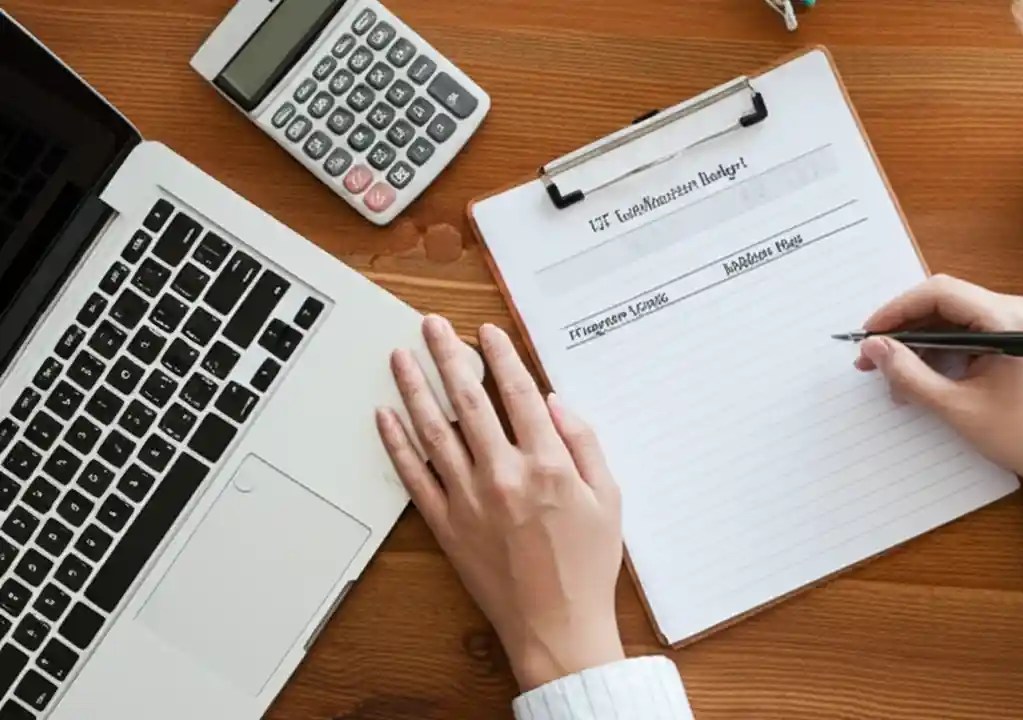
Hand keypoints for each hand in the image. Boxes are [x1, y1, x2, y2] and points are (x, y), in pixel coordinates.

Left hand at [376, 315, 624, 690]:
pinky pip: (415, 477)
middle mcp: (504, 475)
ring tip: (399, 357)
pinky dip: (397, 444)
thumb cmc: (588, 567)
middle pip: (468, 400)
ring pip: (433, 431)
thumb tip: (556, 402)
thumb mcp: (609, 498)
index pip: (519, 393)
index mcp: (548, 465)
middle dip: (446, 356)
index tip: (486, 333)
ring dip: (414, 389)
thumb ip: (584, 443)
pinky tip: (386, 417)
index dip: (500, 357)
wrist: (557, 627)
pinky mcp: (447, 526)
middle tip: (430, 326)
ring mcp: (470, 500)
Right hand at [855, 275, 1022, 512]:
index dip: (897, 310)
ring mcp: (1022, 321)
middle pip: (946, 303)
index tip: (869, 334)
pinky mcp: (1020, 337)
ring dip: (921, 344)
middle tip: (872, 358)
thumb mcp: (957, 407)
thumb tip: (872, 348)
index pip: (941, 293)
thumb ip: (909, 374)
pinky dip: (942, 352)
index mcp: (1011, 319)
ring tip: (893, 376)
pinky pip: (970, 332)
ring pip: (954, 319)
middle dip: (905, 330)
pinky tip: (920, 377)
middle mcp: (1020, 309)